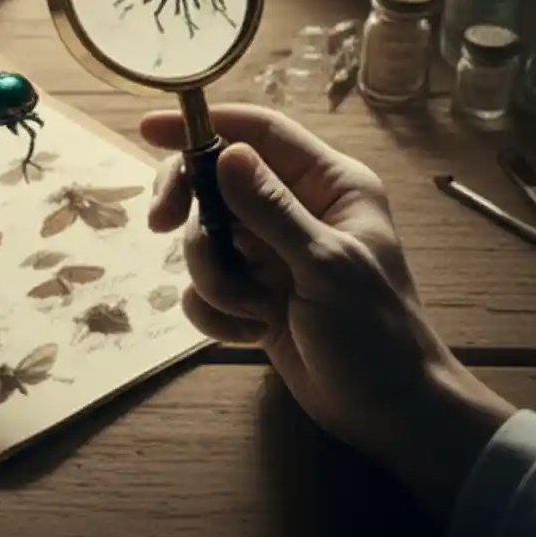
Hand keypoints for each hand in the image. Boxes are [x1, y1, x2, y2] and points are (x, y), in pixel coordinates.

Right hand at [144, 105, 513, 520]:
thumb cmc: (375, 333)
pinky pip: (205, 288)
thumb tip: (226, 152)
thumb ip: (272, 209)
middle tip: (160, 226)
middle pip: (216, 183)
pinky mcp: (252, 296)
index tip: (149, 128)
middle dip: (190, 209)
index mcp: (328, 185)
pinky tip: (252, 334)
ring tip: (254, 310)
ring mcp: (271, 255)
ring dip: (215, 278)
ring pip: (205, 241)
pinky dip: (217, 312)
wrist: (386, 410)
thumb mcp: (325, 264)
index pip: (258, 134)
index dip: (204, 125)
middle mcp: (295, 210)